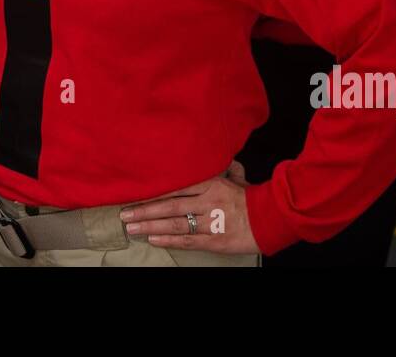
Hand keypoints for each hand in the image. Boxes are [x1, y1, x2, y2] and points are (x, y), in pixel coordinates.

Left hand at [118, 161, 259, 254]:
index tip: (134, 192)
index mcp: (211, 183)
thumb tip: (205, 154)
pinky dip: (169, 240)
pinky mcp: (215, 240)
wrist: (270, 218)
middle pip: (171, 205)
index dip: (153, 190)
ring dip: (151, 225)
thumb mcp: (234, 175)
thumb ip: (216, 166)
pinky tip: (153, 238)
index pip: (176, 186)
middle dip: (145, 209)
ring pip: (176, 224)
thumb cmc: (248, 195)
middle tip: (124, 213)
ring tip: (132, 227)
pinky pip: (188, 241)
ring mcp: (211, 223)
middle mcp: (208, 202)